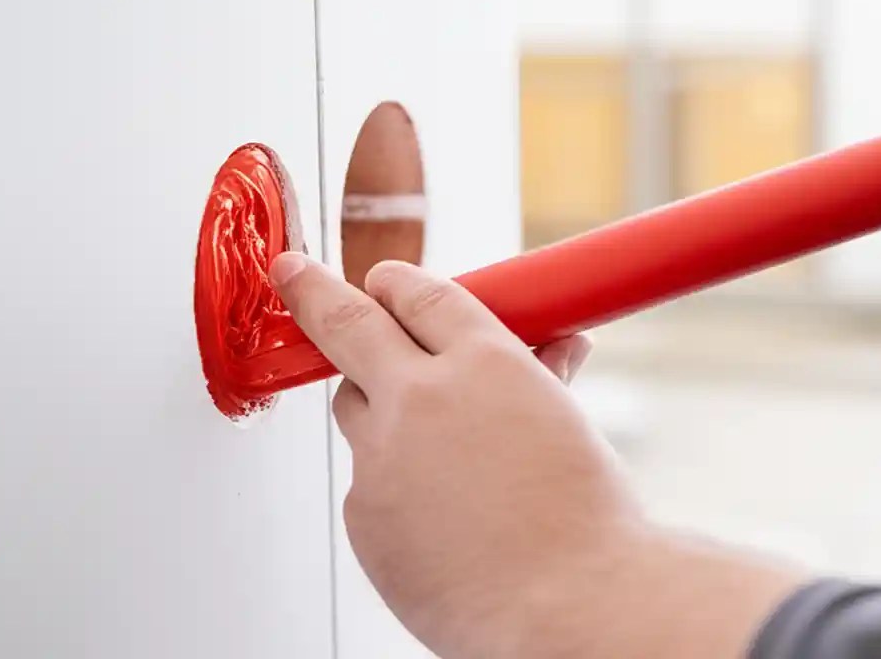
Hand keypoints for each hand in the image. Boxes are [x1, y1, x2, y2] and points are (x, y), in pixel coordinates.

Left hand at [269, 254, 794, 658]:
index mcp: (485, 362)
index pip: (420, 294)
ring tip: (422, 436)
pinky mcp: (364, 514)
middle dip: (315, 293)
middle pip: (347, 325)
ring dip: (374, 404)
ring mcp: (384, 456)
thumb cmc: (586, 524)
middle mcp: (422, 397)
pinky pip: (366, 483)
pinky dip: (392, 485)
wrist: (567, 607)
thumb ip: (544, 378)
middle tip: (293, 274)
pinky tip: (437, 514)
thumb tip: (557, 350)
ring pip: (354, 408)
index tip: (382, 280)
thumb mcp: (573, 427)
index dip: (396, 282)